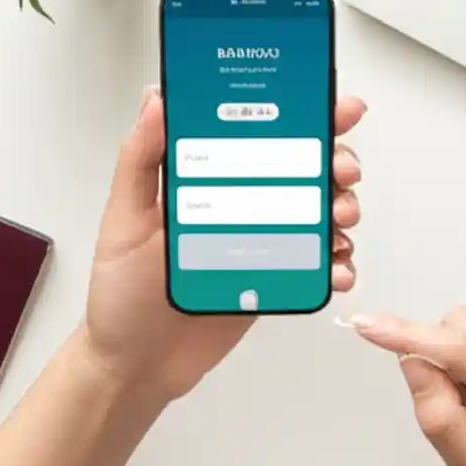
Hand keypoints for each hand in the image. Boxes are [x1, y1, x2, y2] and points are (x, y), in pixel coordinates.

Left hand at [80, 88, 367, 400]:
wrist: (136, 366)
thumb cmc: (122, 293)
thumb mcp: (122, 219)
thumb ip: (140, 159)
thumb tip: (157, 98)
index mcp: (211, 176)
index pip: (262, 131)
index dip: (302, 112)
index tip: (331, 105)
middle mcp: (244, 202)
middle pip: (305, 167)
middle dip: (337, 159)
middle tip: (342, 169)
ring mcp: (265, 241)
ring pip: (321, 211)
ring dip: (344, 207)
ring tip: (340, 218)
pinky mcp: (277, 279)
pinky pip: (318, 264)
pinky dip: (338, 262)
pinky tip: (336, 268)